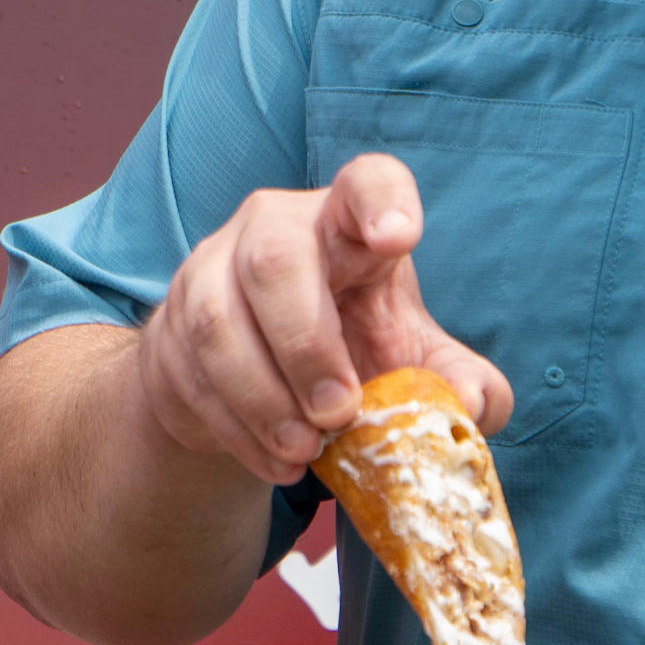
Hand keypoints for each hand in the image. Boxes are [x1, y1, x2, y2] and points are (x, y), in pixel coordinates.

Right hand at [136, 152, 512, 485]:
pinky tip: (276, 463)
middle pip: (275, 260)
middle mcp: (274, 227)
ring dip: (263, 398)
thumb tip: (475, 404)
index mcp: (348, 222)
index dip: (381, 200)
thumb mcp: (411, 363)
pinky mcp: (169, 326)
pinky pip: (192, 374)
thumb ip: (457, 382)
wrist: (252, 383)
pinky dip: (236, 429)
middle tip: (338, 413)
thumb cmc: (349, 351)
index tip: (399, 237)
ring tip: (305, 451)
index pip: (366, 181)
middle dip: (306, 345)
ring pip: (218, 320)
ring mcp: (210, 271)